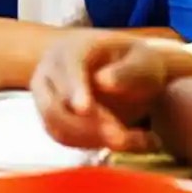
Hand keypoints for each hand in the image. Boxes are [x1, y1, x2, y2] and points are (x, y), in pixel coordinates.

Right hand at [31, 32, 166, 152]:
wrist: (127, 75)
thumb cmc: (137, 64)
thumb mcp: (145, 61)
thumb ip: (130, 70)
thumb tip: (102, 81)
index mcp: (71, 49)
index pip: (65, 67)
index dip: (73, 88)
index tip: (84, 109)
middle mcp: (49, 71)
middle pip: (52, 104)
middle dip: (85, 126)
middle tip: (122, 139)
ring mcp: (46, 96)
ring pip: (55, 125)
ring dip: (91, 139)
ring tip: (131, 140)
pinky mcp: (51, 118)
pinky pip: (62, 136)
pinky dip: (90, 144)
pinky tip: (123, 141)